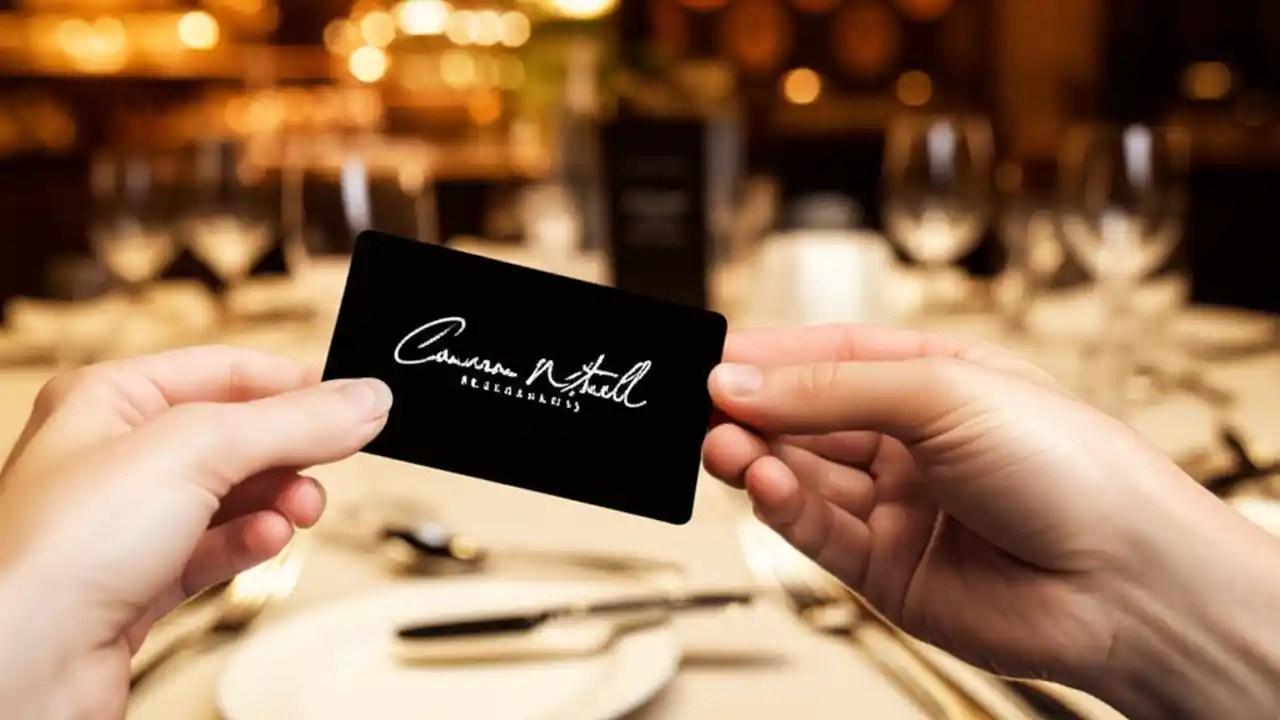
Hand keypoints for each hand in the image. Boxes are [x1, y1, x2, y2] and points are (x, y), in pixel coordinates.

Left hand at [0, 346, 390, 717]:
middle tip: (331, 464)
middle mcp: (113, 457)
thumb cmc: (59, 552)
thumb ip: (293, 422)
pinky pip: (214, 548)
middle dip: (289, 452)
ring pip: (230, 495)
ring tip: (300, 511)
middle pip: (235, 434)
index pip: (224, 369)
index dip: (293, 385)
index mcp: (108, 399)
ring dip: (275, 502)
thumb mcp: (198, 451)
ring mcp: (126, 523)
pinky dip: (249, 543)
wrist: (22, 668)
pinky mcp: (140, 581)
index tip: (353, 402)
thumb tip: (367, 399)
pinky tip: (267, 542)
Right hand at [703, 324, 1279, 718]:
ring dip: (757, 458)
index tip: (714, 357)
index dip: (770, 356)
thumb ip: (830, 390)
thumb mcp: (942, 391)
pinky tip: (764, 484)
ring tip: (723, 447)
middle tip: (704, 408)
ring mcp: (900, 507)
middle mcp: (915, 443)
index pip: (832, 356)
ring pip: (803, 476)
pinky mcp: (887, 569)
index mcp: (938, 380)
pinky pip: (817, 532)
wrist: (1128, 583)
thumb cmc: (1074, 470)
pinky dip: (783, 507)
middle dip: (753, 411)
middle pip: (808, 418)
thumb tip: (738, 381)